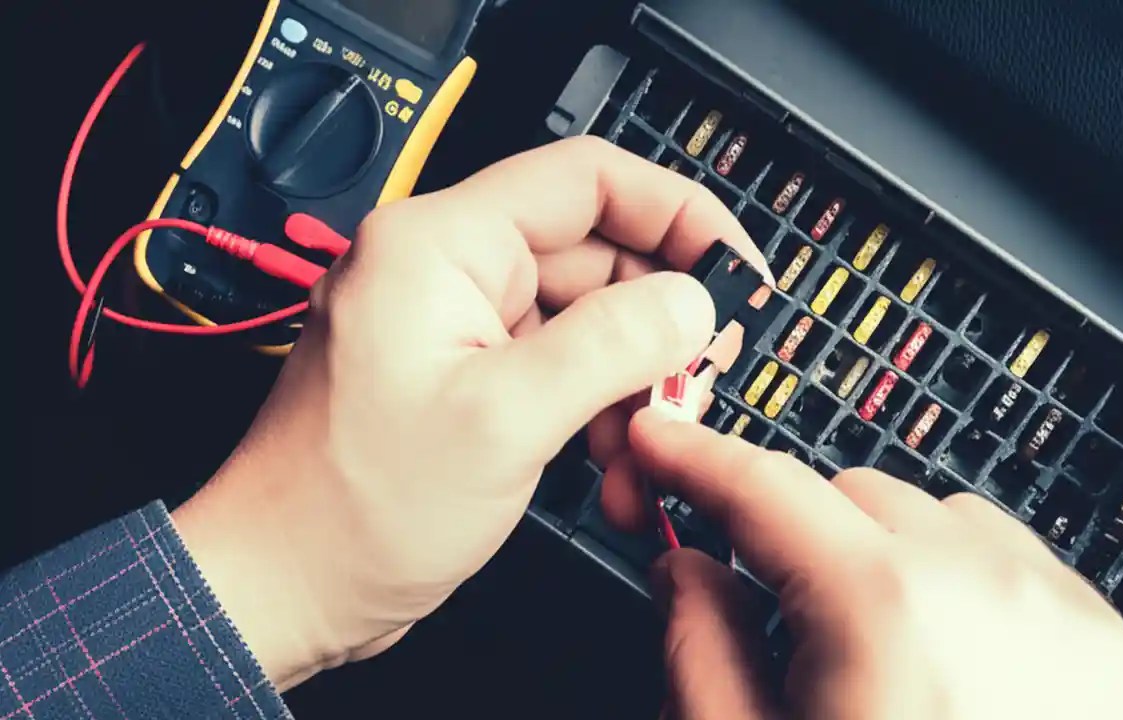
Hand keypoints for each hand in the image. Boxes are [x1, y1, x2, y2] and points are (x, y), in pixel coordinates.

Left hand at [170, 137, 768, 689]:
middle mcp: (448, 270)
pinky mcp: (468, 375)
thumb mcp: (504, 419)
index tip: (734, 267)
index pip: (588, 181)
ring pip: (589, 321)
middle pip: (598, 256)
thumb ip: (610, 346)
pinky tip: (615, 467)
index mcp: (441, 245)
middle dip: (660, 322)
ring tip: (651, 446)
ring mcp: (458, 325)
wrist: (285, 587)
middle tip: (702, 378)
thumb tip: (690, 300)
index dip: (677, 214)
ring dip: (634, 382)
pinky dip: (600, 412)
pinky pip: (562, 370)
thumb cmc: (352, 507)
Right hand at [611, 410, 1122, 719]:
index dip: (696, 458)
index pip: (765, 487)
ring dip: (891, 560)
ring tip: (877, 657)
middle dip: (800, 537)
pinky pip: (1023, 571)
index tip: (662, 442)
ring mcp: (1067, 620)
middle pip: (855, 495)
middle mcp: (988, 589)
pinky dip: (969, 592)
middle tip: (777, 616)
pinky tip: (951, 672)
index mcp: (882, 609)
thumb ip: (697, 647)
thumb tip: (686, 573)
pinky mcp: (1119, 660)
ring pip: (944, 522)